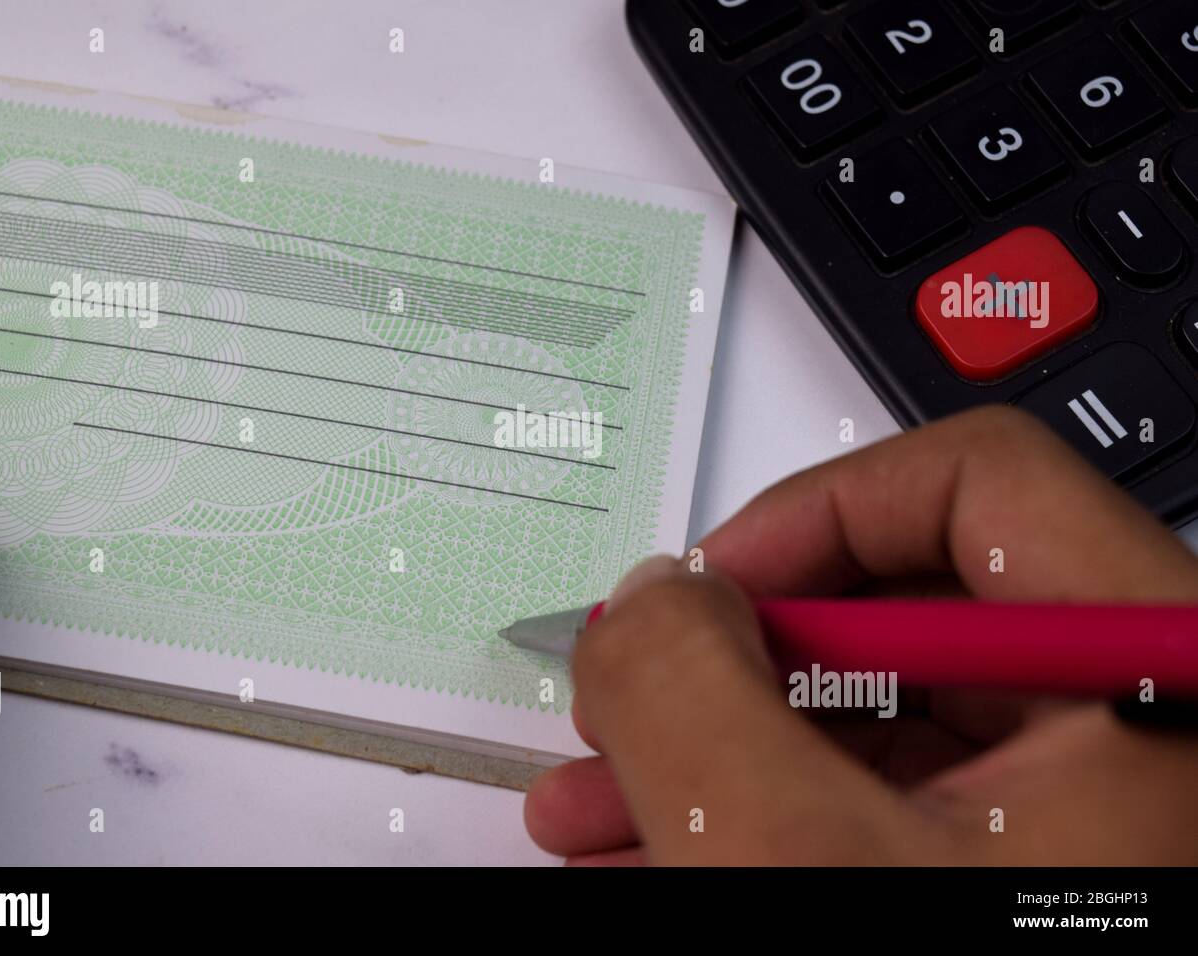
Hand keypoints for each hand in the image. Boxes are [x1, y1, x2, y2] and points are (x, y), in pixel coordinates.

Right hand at [524, 406, 1197, 864]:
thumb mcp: (788, 851)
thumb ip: (691, 689)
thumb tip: (651, 601)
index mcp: (1154, 674)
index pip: (972, 482)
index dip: (804, 518)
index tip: (697, 596)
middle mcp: (1147, 720)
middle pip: (907, 610)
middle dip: (729, 664)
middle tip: (627, 706)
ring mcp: (1104, 806)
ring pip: (884, 723)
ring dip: (724, 751)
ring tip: (605, 805)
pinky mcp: (1051, 869)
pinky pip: (895, 801)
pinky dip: (775, 813)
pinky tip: (670, 846)